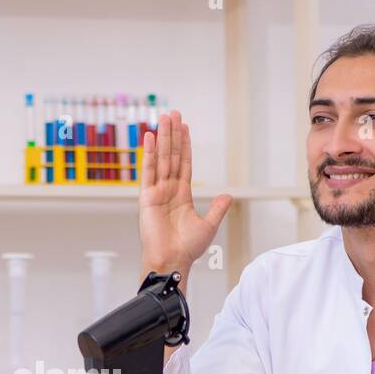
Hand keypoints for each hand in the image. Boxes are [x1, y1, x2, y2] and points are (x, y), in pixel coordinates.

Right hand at [139, 110, 231, 285]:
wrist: (172, 260)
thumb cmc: (187, 248)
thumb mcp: (208, 225)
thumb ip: (217, 208)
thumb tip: (228, 195)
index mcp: (182, 194)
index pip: (184, 163)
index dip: (185, 144)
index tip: (184, 127)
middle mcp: (168, 190)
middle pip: (172, 155)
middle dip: (173, 134)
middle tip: (173, 113)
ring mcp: (157, 192)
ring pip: (161, 158)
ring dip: (162, 137)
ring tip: (163, 117)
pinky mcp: (147, 197)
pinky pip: (148, 171)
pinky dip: (149, 153)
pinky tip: (149, 137)